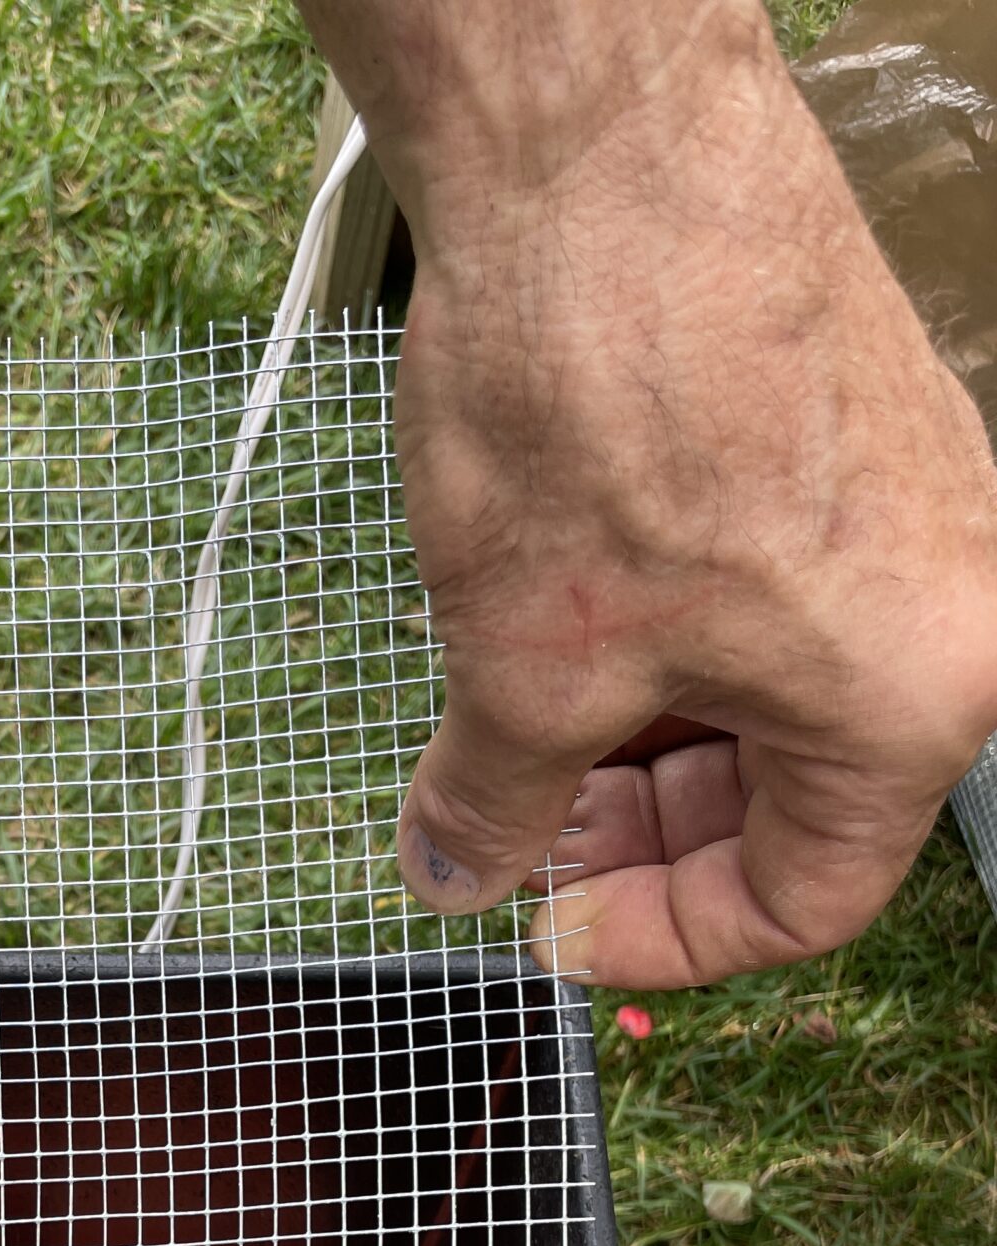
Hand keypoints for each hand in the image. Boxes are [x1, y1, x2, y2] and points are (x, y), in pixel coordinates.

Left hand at [303, 0, 996, 986]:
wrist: (598, 146)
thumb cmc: (596, 406)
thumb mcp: (520, 664)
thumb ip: (495, 804)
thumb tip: (456, 876)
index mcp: (916, 698)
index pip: (803, 901)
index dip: (657, 941)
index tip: (543, 934)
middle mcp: (955, 612)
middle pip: (794, 800)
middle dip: (639, 834)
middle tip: (511, 835)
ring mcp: (916, 514)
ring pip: (773, 697)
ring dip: (642, 741)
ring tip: (513, 734)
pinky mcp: (855, 438)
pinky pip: (772, 599)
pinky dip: (667, 645)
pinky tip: (560, 637)